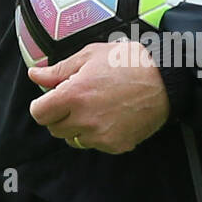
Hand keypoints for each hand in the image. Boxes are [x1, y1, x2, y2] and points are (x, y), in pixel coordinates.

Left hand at [28, 41, 168, 153]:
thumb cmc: (129, 62)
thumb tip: (35, 75)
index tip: (52, 99)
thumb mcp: (91, 56)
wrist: (166, 80)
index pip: (39, 113)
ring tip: (96, 108)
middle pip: (54, 129)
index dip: (43, 105)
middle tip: (77, 100)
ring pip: (73, 139)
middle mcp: (84, 119)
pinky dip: (98, 134)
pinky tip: (111, 117)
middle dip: (60, 115)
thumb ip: (59, 70)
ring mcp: (101, 135)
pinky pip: (96, 145)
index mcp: (74, 95)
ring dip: (77, 127)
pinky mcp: (116, 145)